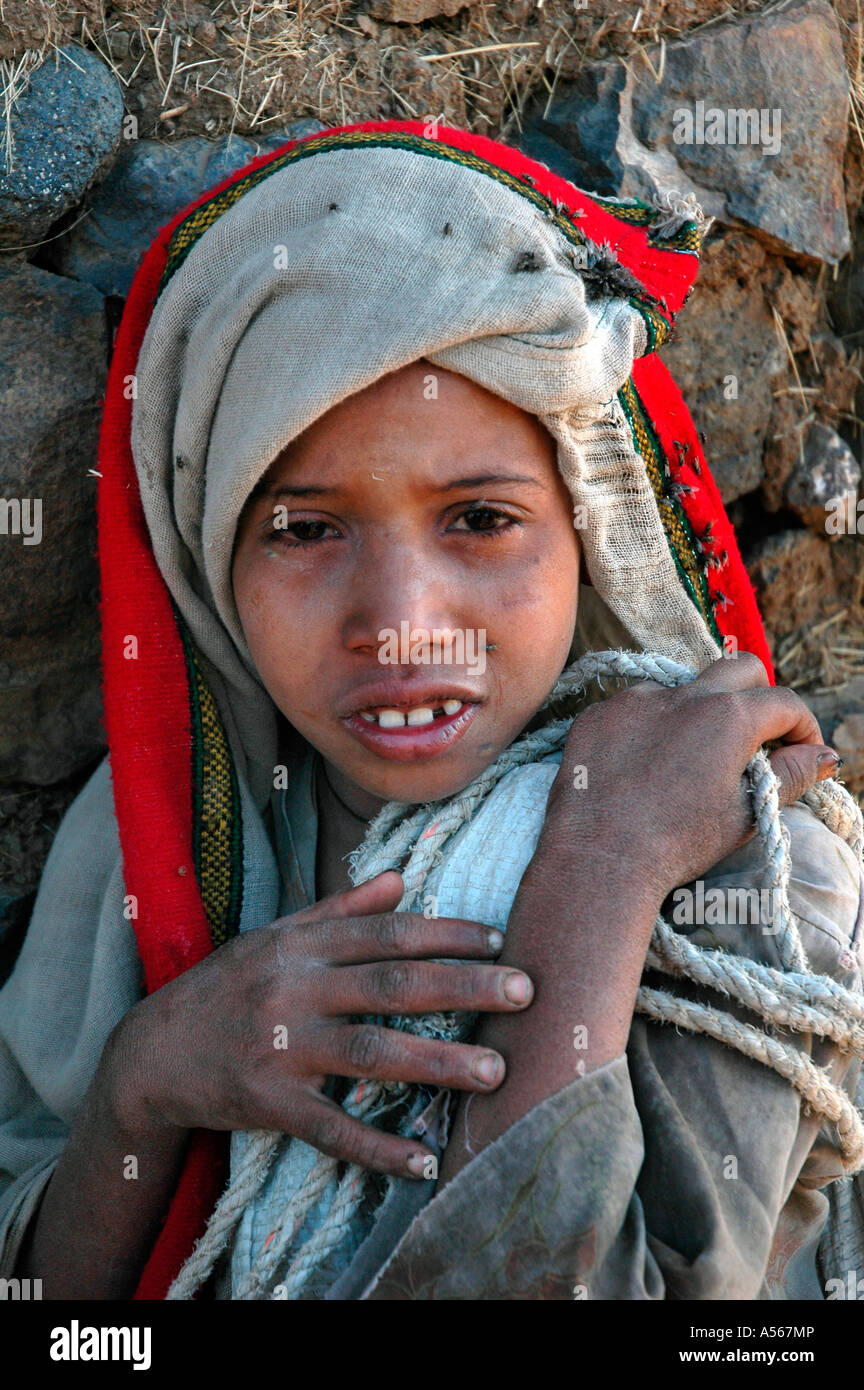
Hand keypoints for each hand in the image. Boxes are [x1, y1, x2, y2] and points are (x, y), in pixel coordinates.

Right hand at [106, 871, 532, 1177]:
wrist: (150, 1050)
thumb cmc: (227, 986)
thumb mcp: (277, 936)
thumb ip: (340, 909)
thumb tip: (400, 878)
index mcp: (302, 945)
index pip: (386, 933)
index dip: (445, 933)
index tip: (499, 938)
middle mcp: (295, 989)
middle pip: (392, 984)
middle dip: (464, 985)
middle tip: (525, 990)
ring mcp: (281, 1047)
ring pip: (372, 1052)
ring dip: (439, 1063)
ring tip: (495, 1071)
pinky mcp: (268, 1102)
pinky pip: (332, 1129)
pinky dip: (379, 1148)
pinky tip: (426, 1160)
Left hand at [542, 650, 837, 902]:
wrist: (599, 859)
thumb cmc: (679, 844)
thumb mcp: (747, 813)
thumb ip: (791, 776)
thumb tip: (826, 755)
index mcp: (729, 717)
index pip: (785, 703)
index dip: (803, 728)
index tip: (801, 754)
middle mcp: (683, 695)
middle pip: (740, 671)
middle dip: (759, 697)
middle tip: (755, 740)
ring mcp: (635, 699)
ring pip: (682, 688)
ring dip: (697, 713)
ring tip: (689, 761)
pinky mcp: (598, 714)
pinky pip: (634, 707)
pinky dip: (649, 727)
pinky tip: (642, 767)